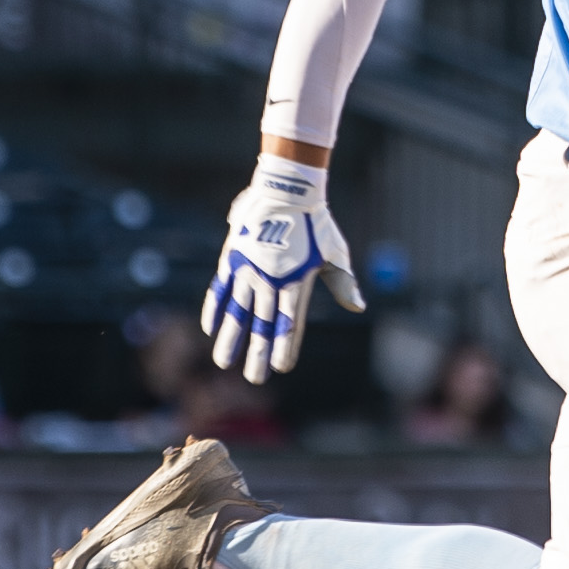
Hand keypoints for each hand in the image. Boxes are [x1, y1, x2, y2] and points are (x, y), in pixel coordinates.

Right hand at [201, 155, 363, 382]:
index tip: (281, 368)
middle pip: (262, 325)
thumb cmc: (316, 223)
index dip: (285, 347)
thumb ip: (343, 283)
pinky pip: (220, 289)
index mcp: (295, 283)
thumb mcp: (335, 254)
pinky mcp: (233, 258)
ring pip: (237, 312)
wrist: (287, 189)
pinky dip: (214, 309)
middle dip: (257, 354)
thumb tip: (358, 307)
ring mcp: (248, 270)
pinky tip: (209, 328)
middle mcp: (270, 281)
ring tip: (222, 362)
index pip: (289, 324)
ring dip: (230, 339)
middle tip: (254, 379)